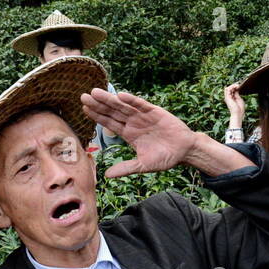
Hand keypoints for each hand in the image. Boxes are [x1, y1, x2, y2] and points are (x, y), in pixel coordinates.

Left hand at [82, 87, 198, 176]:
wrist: (185, 151)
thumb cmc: (165, 157)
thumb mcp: (143, 165)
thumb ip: (126, 168)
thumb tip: (106, 175)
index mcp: (129, 134)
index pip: (110, 123)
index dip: (97, 116)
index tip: (84, 109)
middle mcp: (134, 123)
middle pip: (113, 112)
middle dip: (98, 105)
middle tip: (83, 97)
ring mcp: (143, 116)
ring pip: (123, 106)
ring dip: (110, 99)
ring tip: (95, 93)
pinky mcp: (155, 112)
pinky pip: (141, 105)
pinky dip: (132, 100)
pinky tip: (120, 95)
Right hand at [222, 82, 246, 124]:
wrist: (238, 113)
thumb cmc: (240, 108)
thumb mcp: (239, 99)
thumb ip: (237, 94)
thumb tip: (236, 89)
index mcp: (231, 98)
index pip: (231, 90)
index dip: (235, 87)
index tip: (239, 85)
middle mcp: (228, 97)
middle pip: (229, 89)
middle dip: (234, 85)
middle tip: (239, 84)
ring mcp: (227, 97)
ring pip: (227, 88)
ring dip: (233, 85)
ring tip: (238, 85)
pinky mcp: (227, 97)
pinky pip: (228, 89)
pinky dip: (232, 87)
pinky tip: (236, 86)